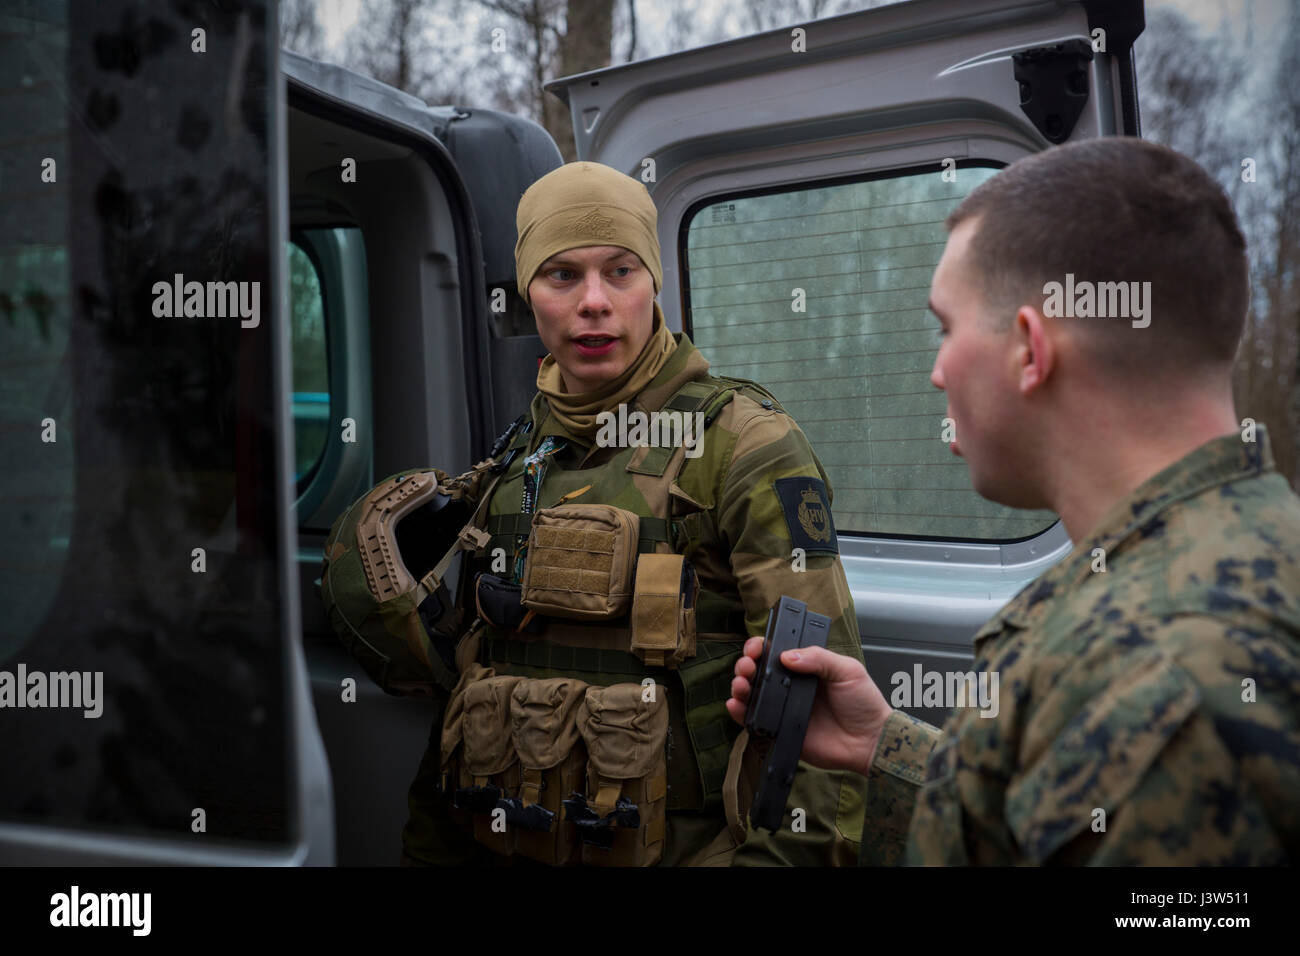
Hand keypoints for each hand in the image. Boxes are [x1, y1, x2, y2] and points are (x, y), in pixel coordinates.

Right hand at [726, 636, 891, 777]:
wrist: (869, 741)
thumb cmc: (863, 703)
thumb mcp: (847, 670)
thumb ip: (818, 658)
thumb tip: (786, 656)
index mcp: (806, 667)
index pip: (775, 651)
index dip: (761, 646)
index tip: (756, 647)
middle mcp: (790, 686)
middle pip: (757, 670)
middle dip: (745, 664)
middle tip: (748, 666)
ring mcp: (783, 708)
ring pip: (751, 693)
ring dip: (739, 685)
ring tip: (741, 684)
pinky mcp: (780, 730)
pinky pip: (753, 721)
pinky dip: (740, 713)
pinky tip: (735, 705)